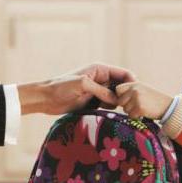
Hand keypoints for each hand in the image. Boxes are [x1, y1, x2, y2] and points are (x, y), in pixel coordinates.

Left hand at [19, 63, 135, 114]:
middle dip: (126, 94)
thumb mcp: (83, 85)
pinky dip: (111, 108)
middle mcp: (101, 79)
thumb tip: (117, 99)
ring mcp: (98, 90)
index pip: (123, 73)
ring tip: (118, 110)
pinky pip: (108, 104)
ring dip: (119, 102)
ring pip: (116, 96)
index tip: (136, 94)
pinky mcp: (94, 101)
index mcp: (100, 69)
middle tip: (127, 105)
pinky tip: (109, 113)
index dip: (131, 82)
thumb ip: (101, 91)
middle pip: (122, 85)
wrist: (46, 98)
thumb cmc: (61, 87)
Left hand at [116, 82, 173, 119]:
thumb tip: (117, 99)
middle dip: (126, 106)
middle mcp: (134, 89)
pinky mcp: (140, 108)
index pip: (118, 89)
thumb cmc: (154, 100)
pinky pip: (131, 115)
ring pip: (125, 109)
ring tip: (143, 108)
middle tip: (138, 106)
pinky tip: (145, 113)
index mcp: (135, 84)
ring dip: (132, 112)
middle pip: (120, 101)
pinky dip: (137, 117)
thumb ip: (131, 91)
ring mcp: (137, 98)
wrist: (168, 106)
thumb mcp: (143, 90)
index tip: (129, 100)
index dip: (121, 96)